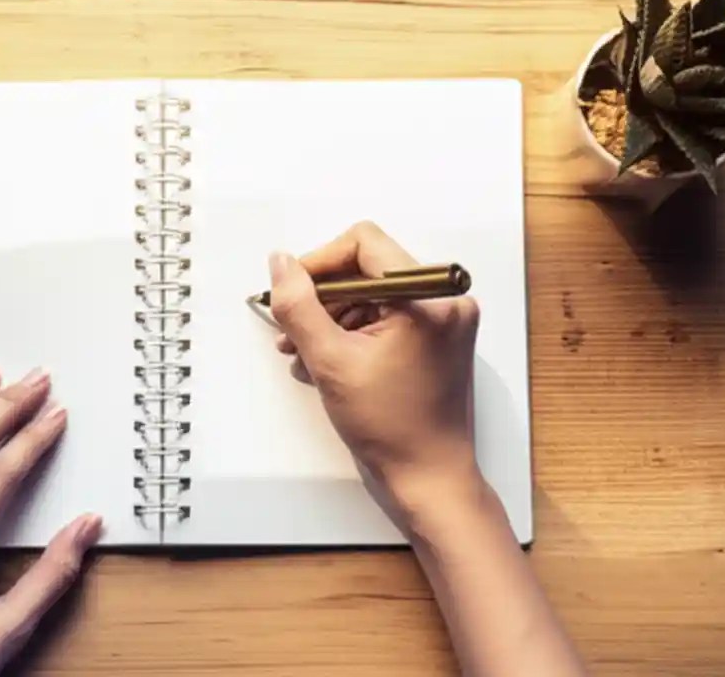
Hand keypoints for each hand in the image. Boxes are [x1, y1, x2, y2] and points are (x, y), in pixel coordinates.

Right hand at [268, 221, 482, 521]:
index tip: (291, 293)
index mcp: (429, 297)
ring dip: (331, 319)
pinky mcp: (435, 341)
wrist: (427, 480)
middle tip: (290, 332)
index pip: (364, 244)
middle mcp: (444, 300)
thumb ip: (299, 306)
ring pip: (371, 295)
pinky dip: (352, 334)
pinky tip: (324, 364)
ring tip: (303, 355)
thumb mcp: (330, 361)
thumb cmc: (391, 429)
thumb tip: (280, 264)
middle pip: (366, 269)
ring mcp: (442, 322)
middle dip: (322, 299)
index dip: (319, 264)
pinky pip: (385, 318)